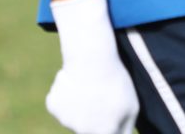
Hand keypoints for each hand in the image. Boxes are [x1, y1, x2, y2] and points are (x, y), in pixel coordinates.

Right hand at [45, 0, 137, 133]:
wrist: (92, 59)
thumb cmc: (116, 83)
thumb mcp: (131, 108)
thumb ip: (125, 129)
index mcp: (103, 133)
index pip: (105, 133)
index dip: (108, 123)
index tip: (108, 111)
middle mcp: (82, 131)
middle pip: (88, 128)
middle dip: (94, 117)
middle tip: (100, 95)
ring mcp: (65, 120)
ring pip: (74, 116)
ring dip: (80, 105)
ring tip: (89, 86)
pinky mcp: (53, 106)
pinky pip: (61, 105)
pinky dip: (66, 96)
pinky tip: (75, 83)